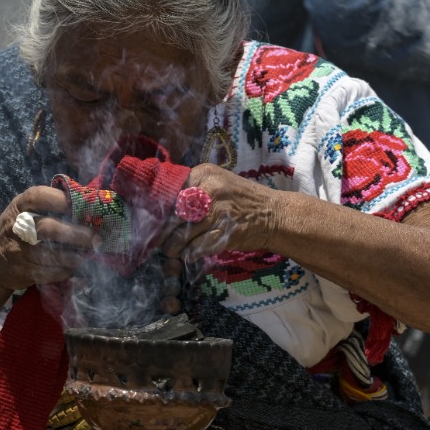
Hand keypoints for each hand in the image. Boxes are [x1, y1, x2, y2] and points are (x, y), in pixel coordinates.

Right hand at [0, 186, 97, 292]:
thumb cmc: (14, 231)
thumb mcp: (22, 212)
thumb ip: (46, 205)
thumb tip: (87, 201)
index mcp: (18, 207)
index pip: (36, 197)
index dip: (59, 199)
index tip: (80, 204)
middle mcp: (16, 228)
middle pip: (47, 229)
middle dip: (75, 234)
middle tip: (96, 238)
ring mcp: (18, 252)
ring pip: (50, 255)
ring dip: (74, 256)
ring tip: (89, 254)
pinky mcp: (22, 272)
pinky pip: (48, 273)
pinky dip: (65, 271)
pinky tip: (75, 266)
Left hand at [156, 164, 281, 264]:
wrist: (275, 215)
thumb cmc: (244, 200)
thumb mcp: (219, 182)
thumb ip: (193, 189)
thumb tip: (162, 206)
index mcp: (205, 174)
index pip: (170, 191)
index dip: (159, 210)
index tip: (153, 220)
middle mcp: (209, 190)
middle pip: (173, 215)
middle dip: (163, 232)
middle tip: (160, 240)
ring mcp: (217, 212)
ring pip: (181, 235)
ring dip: (173, 247)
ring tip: (172, 251)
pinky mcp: (224, 233)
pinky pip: (196, 248)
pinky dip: (189, 254)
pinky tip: (189, 255)